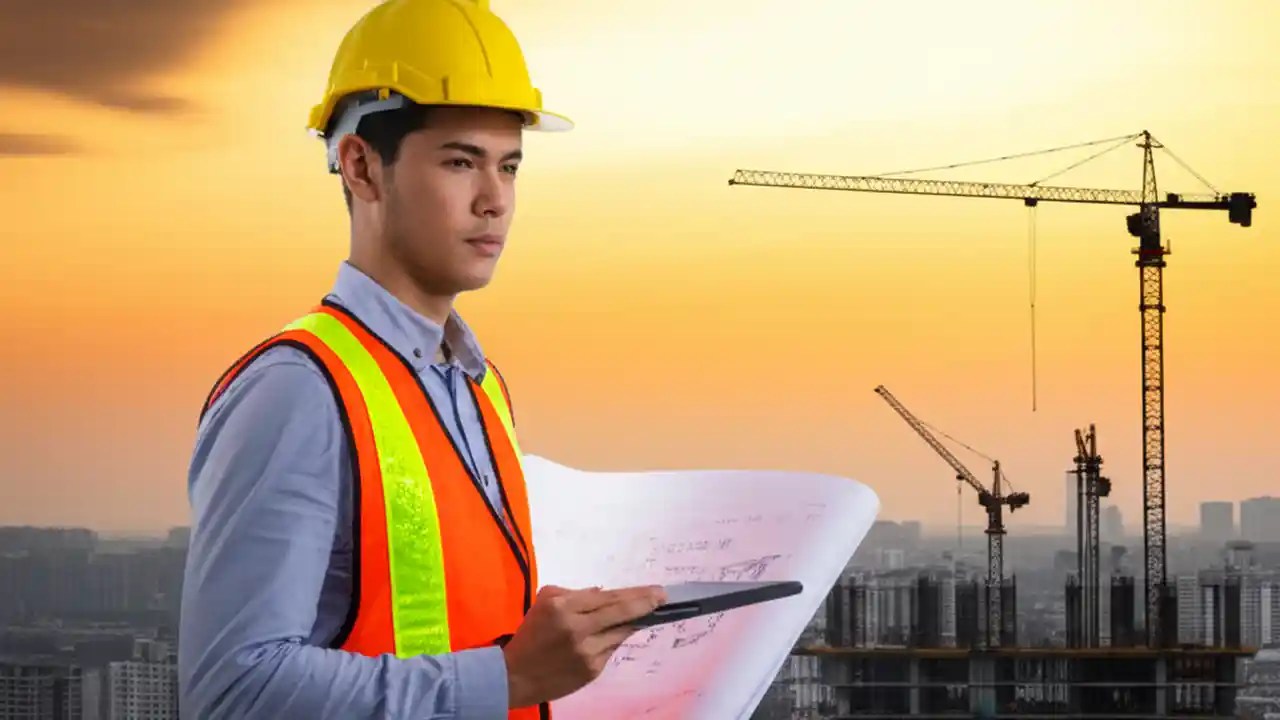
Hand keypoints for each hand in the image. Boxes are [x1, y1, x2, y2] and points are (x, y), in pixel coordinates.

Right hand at [501, 584, 666, 707]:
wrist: (515, 675)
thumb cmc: (531, 634)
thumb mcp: (545, 602)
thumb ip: (575, 593)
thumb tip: (604, 593)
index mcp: (563, 607)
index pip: (608, 597)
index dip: (635, 594)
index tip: (656, 591)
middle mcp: (578, 628)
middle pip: (621, 613)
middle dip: (646, 604)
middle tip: (663, 597)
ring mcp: (588, 652)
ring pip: (621, 632)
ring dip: (632, 622)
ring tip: (644, 613)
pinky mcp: (592, 670)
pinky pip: (611, 649)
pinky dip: (614, 639)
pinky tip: (612, 635)